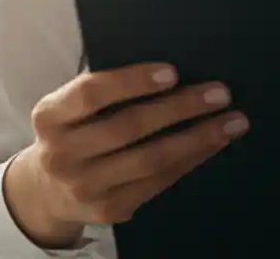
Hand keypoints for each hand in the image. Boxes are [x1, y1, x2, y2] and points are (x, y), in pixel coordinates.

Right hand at [3, 64, 248, 248]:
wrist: (47, 190)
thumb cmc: (75, 130)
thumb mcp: (71, 108)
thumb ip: (106, 90)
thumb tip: (174, 70)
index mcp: (49, 116)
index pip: (90, 93)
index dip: (132, 81)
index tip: (173, 72)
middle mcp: (61, 154)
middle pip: (128, 127)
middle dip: (180, 107)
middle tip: (220, 93)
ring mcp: (85, 186)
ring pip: (150, 159)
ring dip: (198, 137)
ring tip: (232, 121)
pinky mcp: (109, 208)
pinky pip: (159, 181)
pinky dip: (192, 158)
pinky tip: (214, 143)